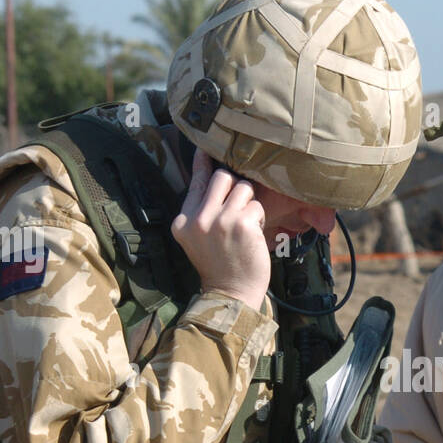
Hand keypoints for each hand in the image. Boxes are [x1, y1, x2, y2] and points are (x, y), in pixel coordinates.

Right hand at [171, 150, 270, 308]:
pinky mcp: (241, 224)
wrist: (231, 295)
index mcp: (183, 221)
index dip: (202, 162)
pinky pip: (256, 205)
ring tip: (245, 225)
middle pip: (222, 177)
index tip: (205, 147)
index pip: (196, 182)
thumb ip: (202, 208)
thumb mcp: (199, 237)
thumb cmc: (221, 265)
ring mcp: (220, 221)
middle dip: (235, 188)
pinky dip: (258, 217)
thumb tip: (209, 171)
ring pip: (243, 187)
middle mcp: (198, 218)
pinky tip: (252, 235)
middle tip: (239, 207)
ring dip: (250, 203)